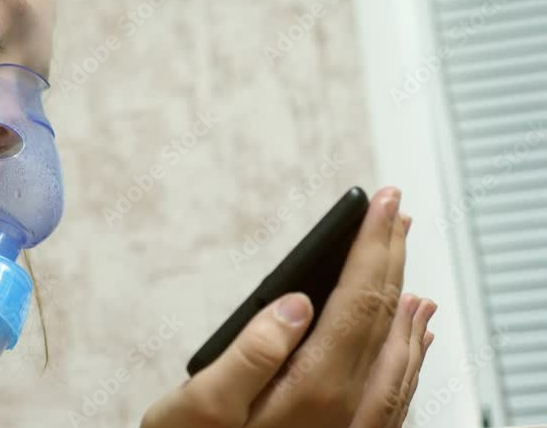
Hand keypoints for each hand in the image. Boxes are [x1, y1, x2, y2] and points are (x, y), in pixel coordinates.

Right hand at [143, 187, 436, 427]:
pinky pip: (396, 390)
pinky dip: (410, 351)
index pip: (357, 302)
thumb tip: (294, 305)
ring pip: (398, 355)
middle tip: (397, 212)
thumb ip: (249, 354)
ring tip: (408, 261)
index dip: (371, 247)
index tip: (380, 204)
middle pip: (383, 320)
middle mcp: (344, 412)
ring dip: (406, 300)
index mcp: (310, 391)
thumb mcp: (200, 406)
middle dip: (392, 259)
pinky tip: (410, 337)